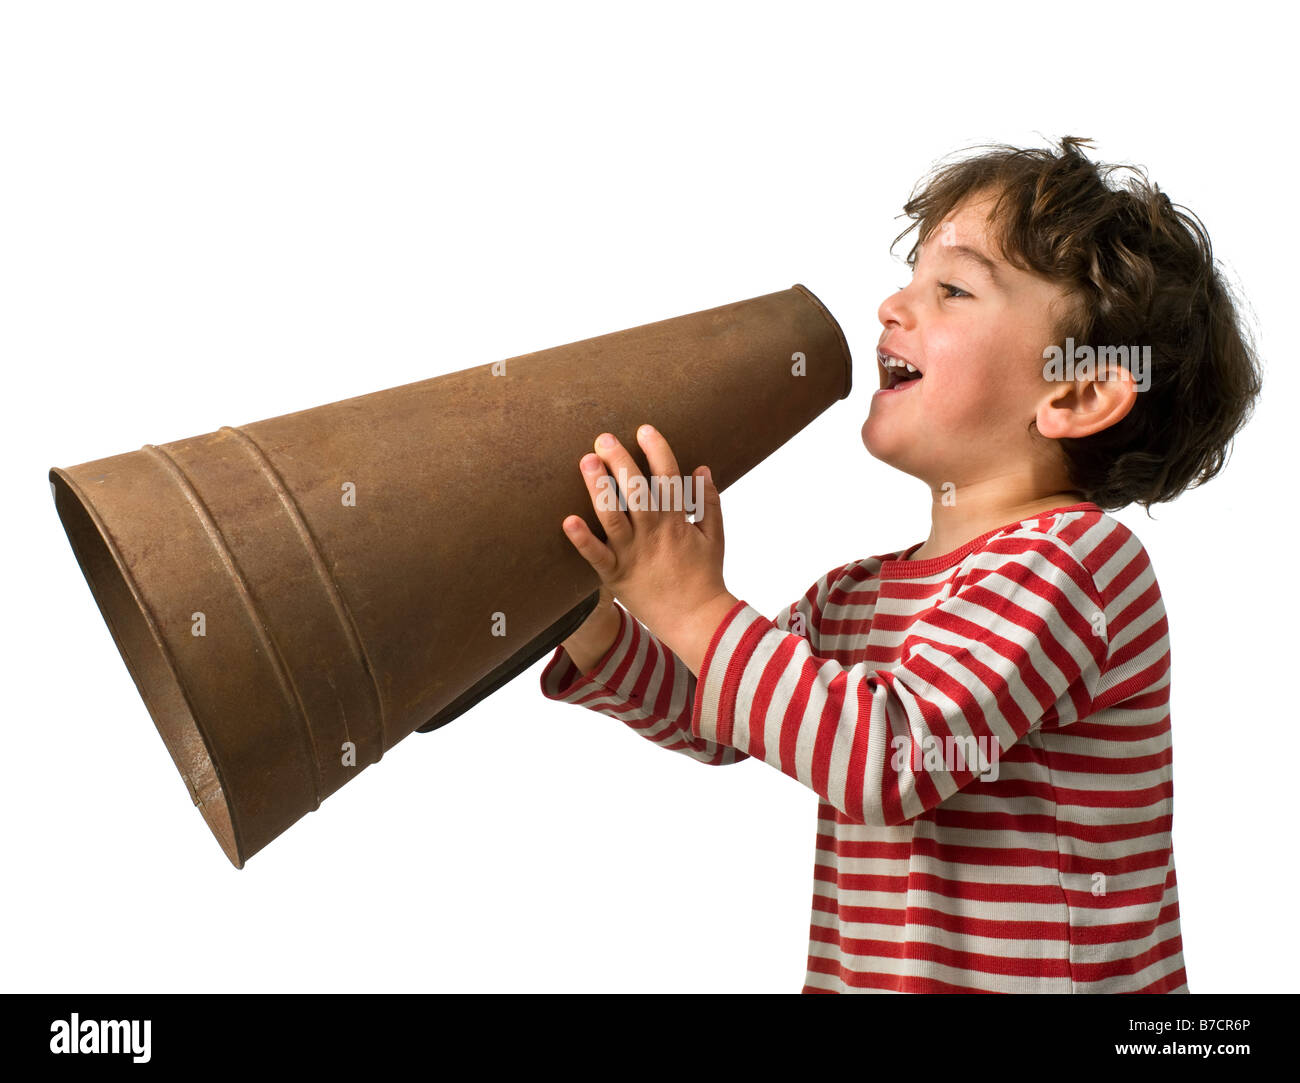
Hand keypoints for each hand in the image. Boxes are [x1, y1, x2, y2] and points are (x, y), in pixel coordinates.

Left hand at [561, 425, 734, 668]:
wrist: (696, 619)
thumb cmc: (704, 576)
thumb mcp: (714, 536)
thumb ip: (707, 502)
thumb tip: (702, 469)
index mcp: (676, 521)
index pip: (666, 476)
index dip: (656, 450)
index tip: (644, 429)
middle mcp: (653, 532)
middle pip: (635, 490)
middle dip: (620, 460)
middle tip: (604, 438)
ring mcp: (632, 553)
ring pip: (612, 515)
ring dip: (599, 488)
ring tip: (587, 462)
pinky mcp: (616, 574)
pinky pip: (595, 555)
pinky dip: (581, 539)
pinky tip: (568, 520)